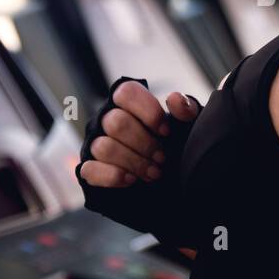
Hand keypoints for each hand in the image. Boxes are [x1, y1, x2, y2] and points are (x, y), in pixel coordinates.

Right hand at [79, 81, 199, 187]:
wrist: (171, 186)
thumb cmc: (176, 148)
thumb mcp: (188, 128)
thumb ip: (187, 111)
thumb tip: (174, 99)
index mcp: (129, 104)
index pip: (126, 92)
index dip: (148, 111)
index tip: (166, 132)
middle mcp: (107, 120)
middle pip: (116, 122)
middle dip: (144, 144)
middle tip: (162, 158)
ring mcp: (95, 144)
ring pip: (104, 147)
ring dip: (133, 162)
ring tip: (154, 173)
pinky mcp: (90, 170)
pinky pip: (90, 169)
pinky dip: (113, 176)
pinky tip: (132, 180)